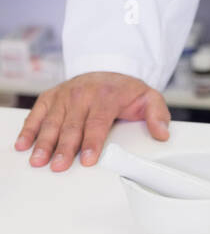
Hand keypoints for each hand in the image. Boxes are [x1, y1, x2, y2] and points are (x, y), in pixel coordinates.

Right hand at [13, 72, 170, 171]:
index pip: (98, 122)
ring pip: (52, 121)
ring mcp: (65, 94)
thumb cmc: (125, 90)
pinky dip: (29, 128)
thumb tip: (162, 133)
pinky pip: (37, 112)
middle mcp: (82, 93)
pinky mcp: (51, 96)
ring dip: (44, 142)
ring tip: (38, 160)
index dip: (92, 142)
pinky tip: (23, 144)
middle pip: (72, 124)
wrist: (108, 68)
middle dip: (64, 147)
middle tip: (58, 166)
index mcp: (107, 95)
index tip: (87, 159)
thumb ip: (157, 115)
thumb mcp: (148, 97)